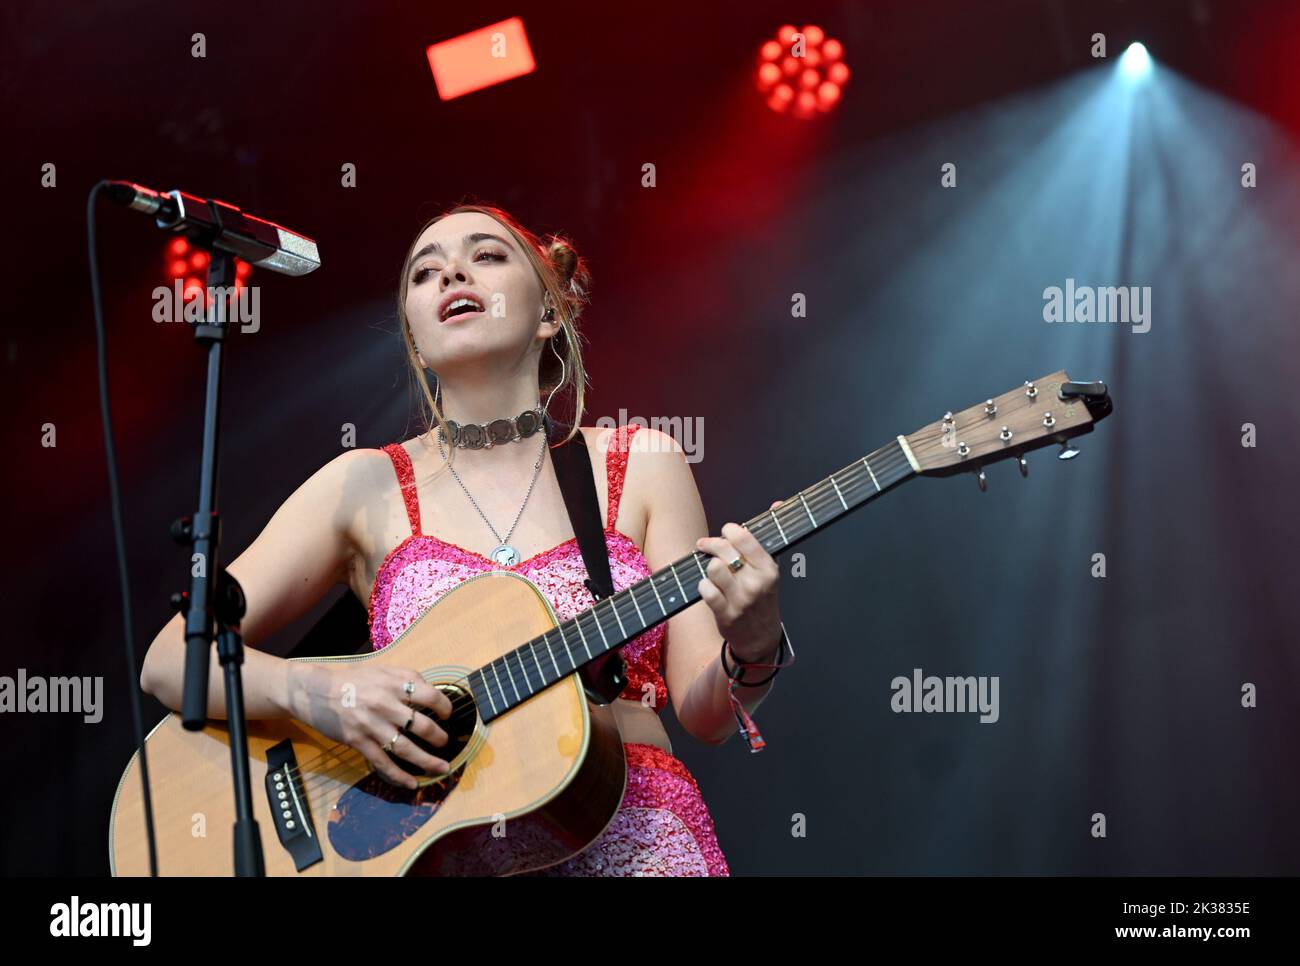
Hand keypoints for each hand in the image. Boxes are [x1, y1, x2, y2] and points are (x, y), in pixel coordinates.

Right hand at [288, 662, 455, 789]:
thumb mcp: (382, 671)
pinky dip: (399, 775)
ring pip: (406, 749)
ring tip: (441, 767)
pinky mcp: (358, 742)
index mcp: (394, 684)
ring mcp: (371, 726)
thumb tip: (432, 693)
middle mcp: (385, 705)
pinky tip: (412, 783)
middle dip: (439, 738)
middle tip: (446, 743)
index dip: (444, 707)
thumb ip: (407, 679)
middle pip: (422, 726)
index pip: (430, 696)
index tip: (448, 714)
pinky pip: (383, 763)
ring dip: (427, 761)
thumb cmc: (353, 680)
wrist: (316, 692)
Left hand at [694, 500, 783, 664]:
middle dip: (712, 544)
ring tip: (712, 571)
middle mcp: (757, 583)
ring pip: (713, 569)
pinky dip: (702, 586)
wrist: (761, 638)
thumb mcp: (771, 568)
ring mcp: (741, 600)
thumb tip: (776, 504)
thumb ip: (768, 536)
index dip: (730, 530)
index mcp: (769, 569)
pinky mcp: (726, 614)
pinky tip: (708, 587)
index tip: (726, 531)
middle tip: (705, 544)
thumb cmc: (763, 598)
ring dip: (708, 568)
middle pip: (725, 551)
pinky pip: (705, 590)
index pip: (746, 538)